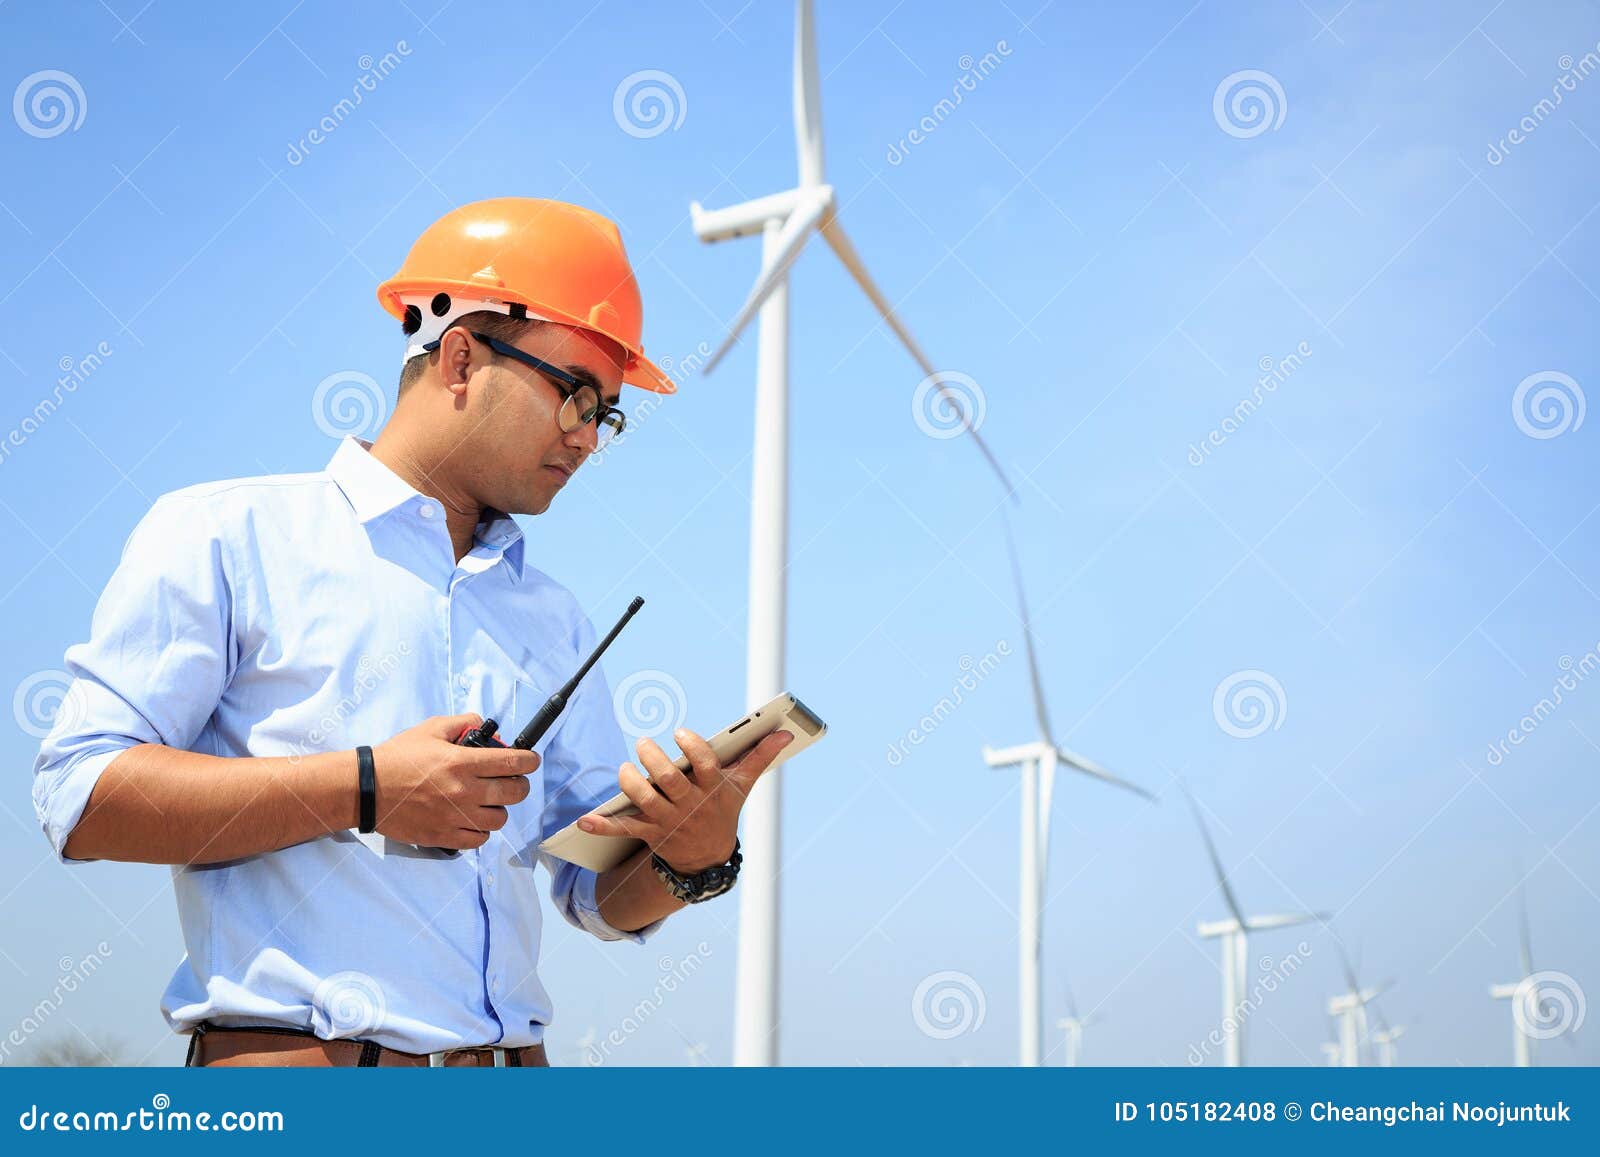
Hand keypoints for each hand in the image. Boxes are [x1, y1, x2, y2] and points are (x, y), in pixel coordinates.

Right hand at [370, 713, 538, 848]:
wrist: (366, 789)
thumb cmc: (398, 757)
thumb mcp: (431, 729)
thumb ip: (462, 723)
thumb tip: (486, 726)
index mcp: (462, 762)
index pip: (513, 763)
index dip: (530, 761)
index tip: (531, 760)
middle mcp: (463, 791)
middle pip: (514, 793)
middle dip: (518, 784)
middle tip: (510, 780)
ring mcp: (455, 817)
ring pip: (498, 819)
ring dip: (498, 808)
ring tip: (486, 800)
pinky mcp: (444, 837)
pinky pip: (479, 839)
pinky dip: (480, 830)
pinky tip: (471, 818)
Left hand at [576, 727, 793, 871]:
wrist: (707, 858)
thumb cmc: (723, 809)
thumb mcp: (743, 786)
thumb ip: (760, 756)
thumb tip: (785, 734)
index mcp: (713, 789)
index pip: (705, 765)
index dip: (692, 748)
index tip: (680, 733)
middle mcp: (690, 805)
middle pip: (670, 781)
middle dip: (654, 761)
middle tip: (643, 743)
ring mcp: (668, 820)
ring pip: (645, 801)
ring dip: (631, 785)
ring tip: (626, 769)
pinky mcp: (649, 833)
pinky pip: (623, 828)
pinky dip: (602, 826)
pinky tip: (583, 820)